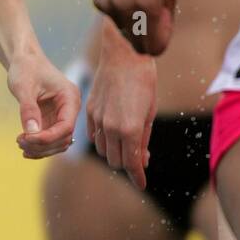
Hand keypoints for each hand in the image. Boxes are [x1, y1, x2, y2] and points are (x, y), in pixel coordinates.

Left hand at [9, 51, 80, 158]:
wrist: (24, 60)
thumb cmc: (26, 68)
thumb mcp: (24, 86)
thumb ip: (28, 109)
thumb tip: (31, 132)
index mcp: (70, 98)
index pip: (66, 126)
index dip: (48, 138)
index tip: (27, 138)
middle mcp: (69, 108)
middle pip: (63, 138)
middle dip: (42, 145)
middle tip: (20, 142)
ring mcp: (61, 115)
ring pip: (57, 143)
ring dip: (40, 149)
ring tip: (20, 144)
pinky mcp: (52, 120)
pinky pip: (49, 140)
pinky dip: (38, 147)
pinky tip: (24, 147)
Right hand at [87, 36, 157, 189]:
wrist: (125, 55)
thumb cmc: (143, 82)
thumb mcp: (150, 113)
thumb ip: (144, 140)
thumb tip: (142, 160)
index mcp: (130, 129)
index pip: (132, 163)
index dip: (138, 177)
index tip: (141, 184)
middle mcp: (111, 128)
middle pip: (115, 161)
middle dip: (127, 164)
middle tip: (137, 161)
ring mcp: (97, 119)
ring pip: (102, 150)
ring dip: (113, 153)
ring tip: (125, 145)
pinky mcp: (89, 111)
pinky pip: (92, 135)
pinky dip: (102, 140)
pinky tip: (112, 134)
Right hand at [93, 0, 178, 54]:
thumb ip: (167, 15)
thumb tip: (158, 38)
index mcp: (149, 5)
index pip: (154, 46)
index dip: (160, 44)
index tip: (162, 34)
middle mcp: (126, 8)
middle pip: (137, 43)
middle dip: (146, 37)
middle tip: (153, 19)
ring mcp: (109, 5)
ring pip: (124, 30)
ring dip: (133, 22)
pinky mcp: (97, 1)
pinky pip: (112, 17)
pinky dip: (120, 10)